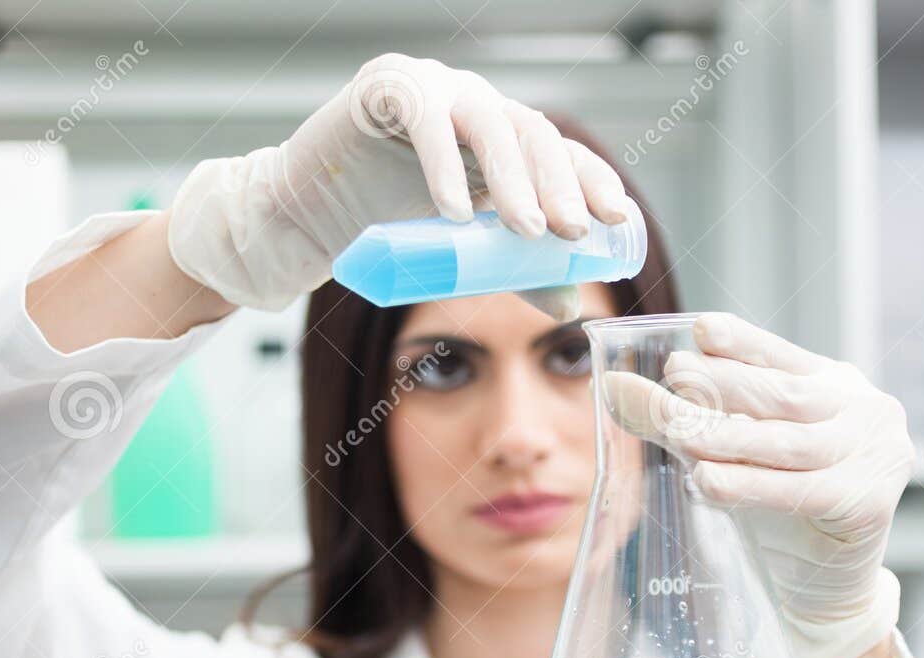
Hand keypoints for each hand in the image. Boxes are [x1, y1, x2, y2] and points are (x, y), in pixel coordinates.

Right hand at [167, 54, 633, 317]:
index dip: (591, 179)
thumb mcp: (462, 254)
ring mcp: (434, 89)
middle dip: (560, 183)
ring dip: (514, 179)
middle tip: (573, 232)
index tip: (617, 218)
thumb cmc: (384, 228)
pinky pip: (425, 117)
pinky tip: (457, 211)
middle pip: (534, 133)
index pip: (558, 150)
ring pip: (490, 122)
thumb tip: (570, 305)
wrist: (306, 218)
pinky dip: (444, 165)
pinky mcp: (387, 87)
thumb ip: (512, 270)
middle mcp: (474, 105)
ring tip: (528, 231)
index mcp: (500, 138)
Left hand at [604, 313, 912, 657]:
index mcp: (834, 385)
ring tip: (679, 434)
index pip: (782, 357)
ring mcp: (877, 454)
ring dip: (729, 437)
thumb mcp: (731, 454)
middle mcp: (864, 410)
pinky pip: (801, 490)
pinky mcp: (872, 502)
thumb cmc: (779, 513)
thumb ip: (680, 418)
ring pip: (789, 442)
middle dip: (725, 388)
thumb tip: (612, 385)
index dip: (742, 344)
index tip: (700, 330)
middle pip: (784, 396)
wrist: (826, 588)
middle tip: (674, 377)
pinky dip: (751, 486)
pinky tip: (708, 482)